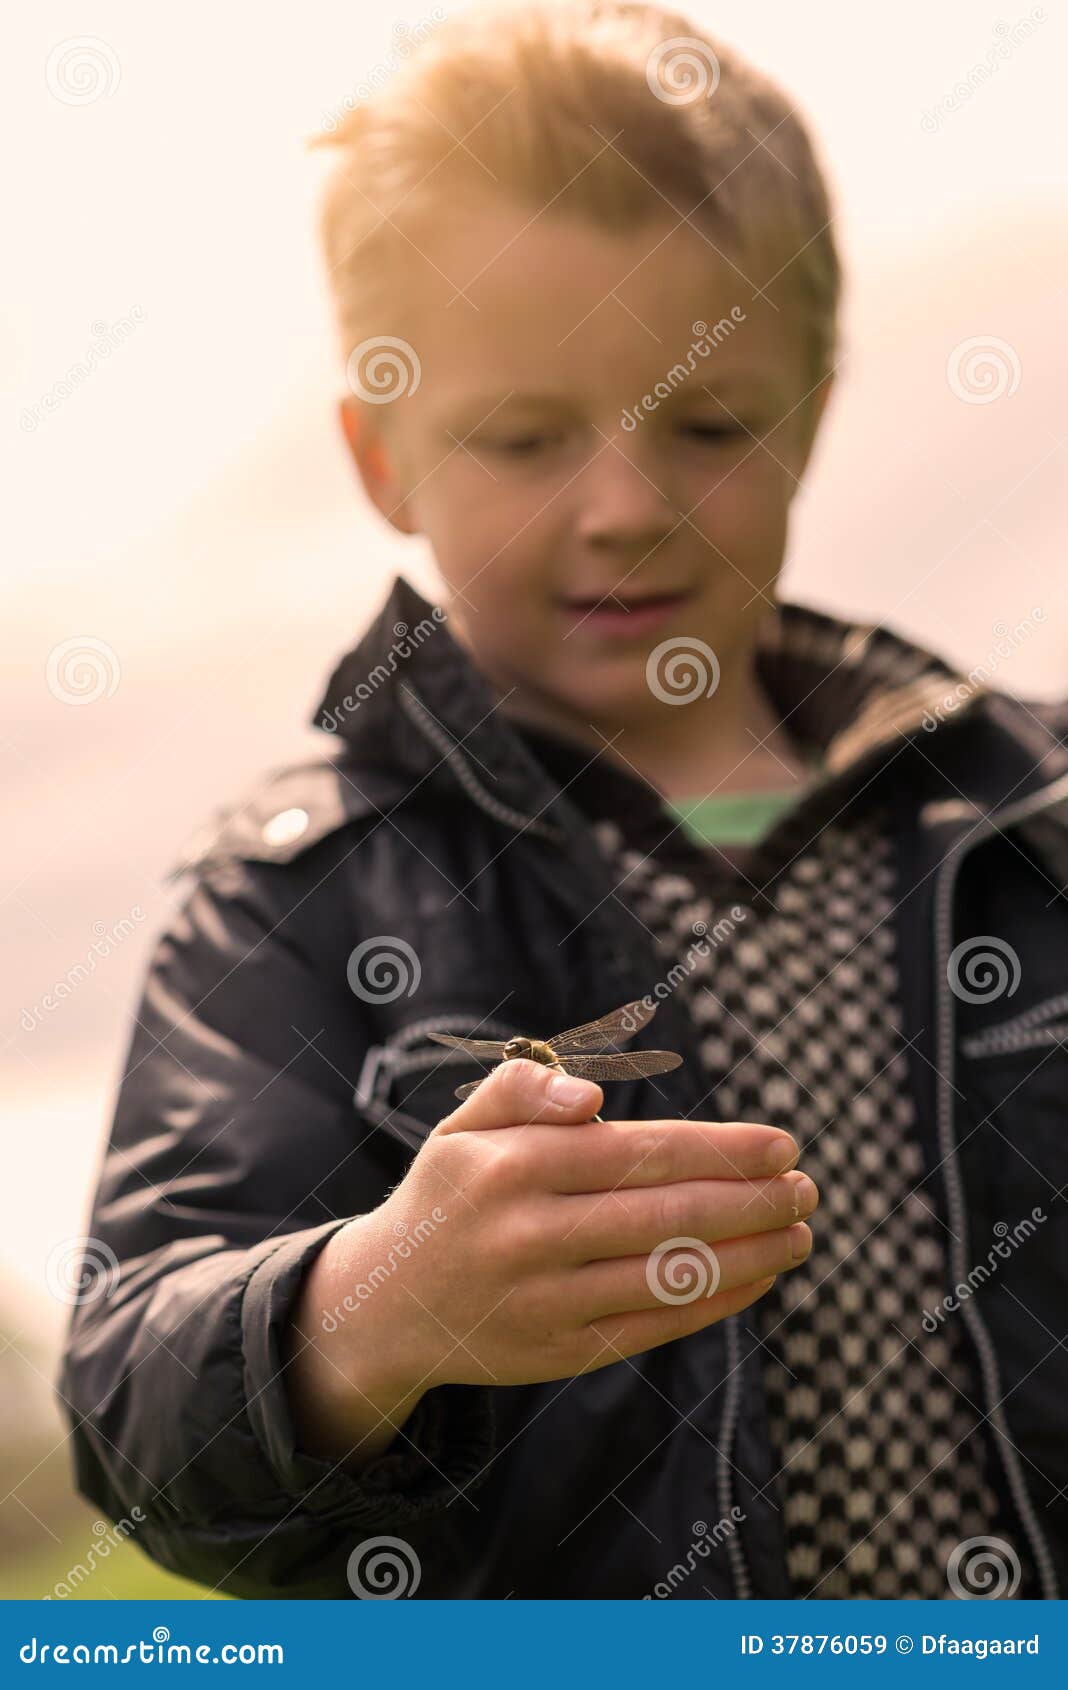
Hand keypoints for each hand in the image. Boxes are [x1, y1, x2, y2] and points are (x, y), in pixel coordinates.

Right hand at [353, 1056, 817, 1389]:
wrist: (386, 1307)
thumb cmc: (447, 1198)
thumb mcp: (460, 1129)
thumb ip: (520, 1090)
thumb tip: (592, 1095)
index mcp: (509, 1167)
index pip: (638, 1152)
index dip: (719, 1149)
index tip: (782, 1142)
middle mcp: (528, 1235)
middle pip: (666, 1213)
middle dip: (751, 1200)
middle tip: (808, 1186)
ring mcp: (546, 1301)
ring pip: (669, 1274)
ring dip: (749, 1255)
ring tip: (800, 1232)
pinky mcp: (560, 1354)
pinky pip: (654, 1325)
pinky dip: (715, 1303)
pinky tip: (758, 1279)